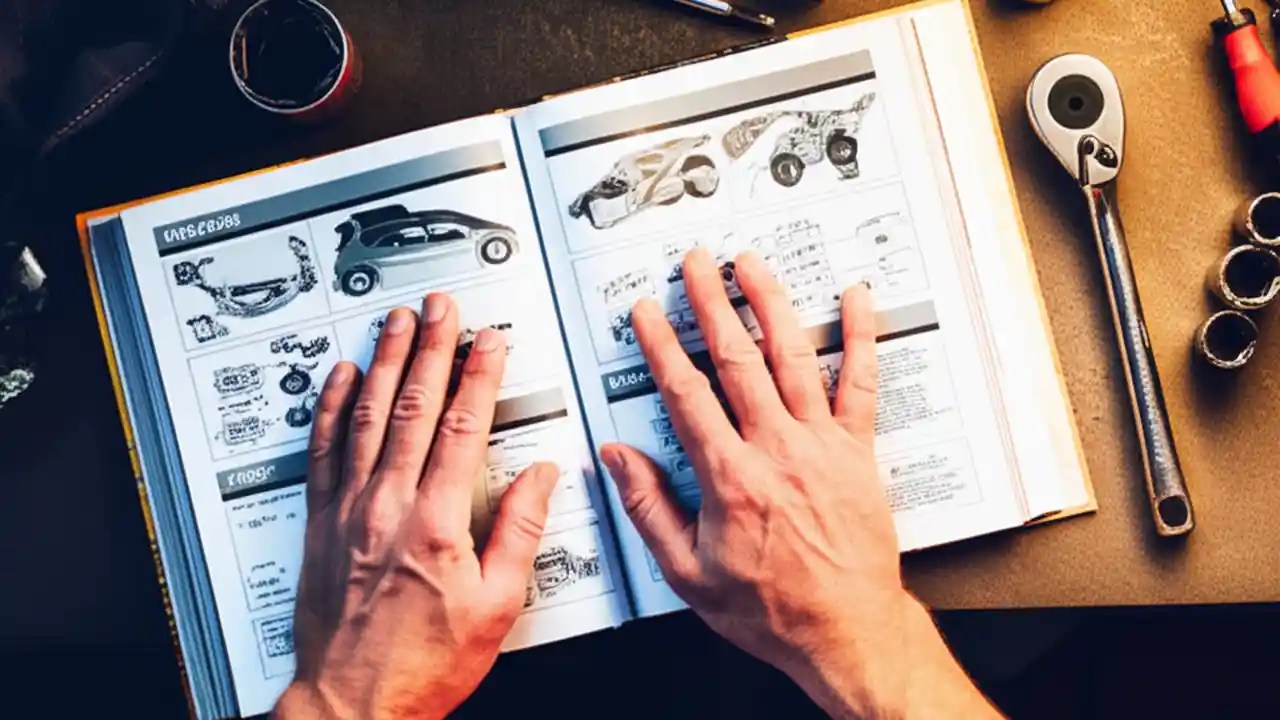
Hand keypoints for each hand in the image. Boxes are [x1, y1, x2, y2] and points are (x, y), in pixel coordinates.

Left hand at [274, 294, 558, 719]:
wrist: (354, 703)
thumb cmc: (424, 664)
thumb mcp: (497, 606)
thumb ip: (519, 532)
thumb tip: (541, 478)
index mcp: (437, 523)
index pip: (463, 427)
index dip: (479, 375)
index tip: (490, 341)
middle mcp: (387, 506)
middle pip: (412, 407)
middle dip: (430, 348)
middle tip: (440, 308)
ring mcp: (349, 510)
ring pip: (366, 416)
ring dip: (384, 362)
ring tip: (396, 322)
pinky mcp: (321, 523)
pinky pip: (324, 450)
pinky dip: (332, 408)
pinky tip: (340, 378)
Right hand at [602, 249, 997, 718]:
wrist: (846, 631)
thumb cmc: (772, 609)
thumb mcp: (688, 573)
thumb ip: (650, 508)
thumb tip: (620, 459)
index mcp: (730, 477)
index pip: (686, 394)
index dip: (662, 346)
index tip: (649, 315)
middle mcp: (777, 450)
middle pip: (736, 359)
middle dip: (711, 304)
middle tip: (696, 266)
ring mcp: (821, 446)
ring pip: (792, 357)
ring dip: (769, 304)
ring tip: (752, 266)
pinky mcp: (857, 452)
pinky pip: (860, 383)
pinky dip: (860, 338)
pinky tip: (856, 302)